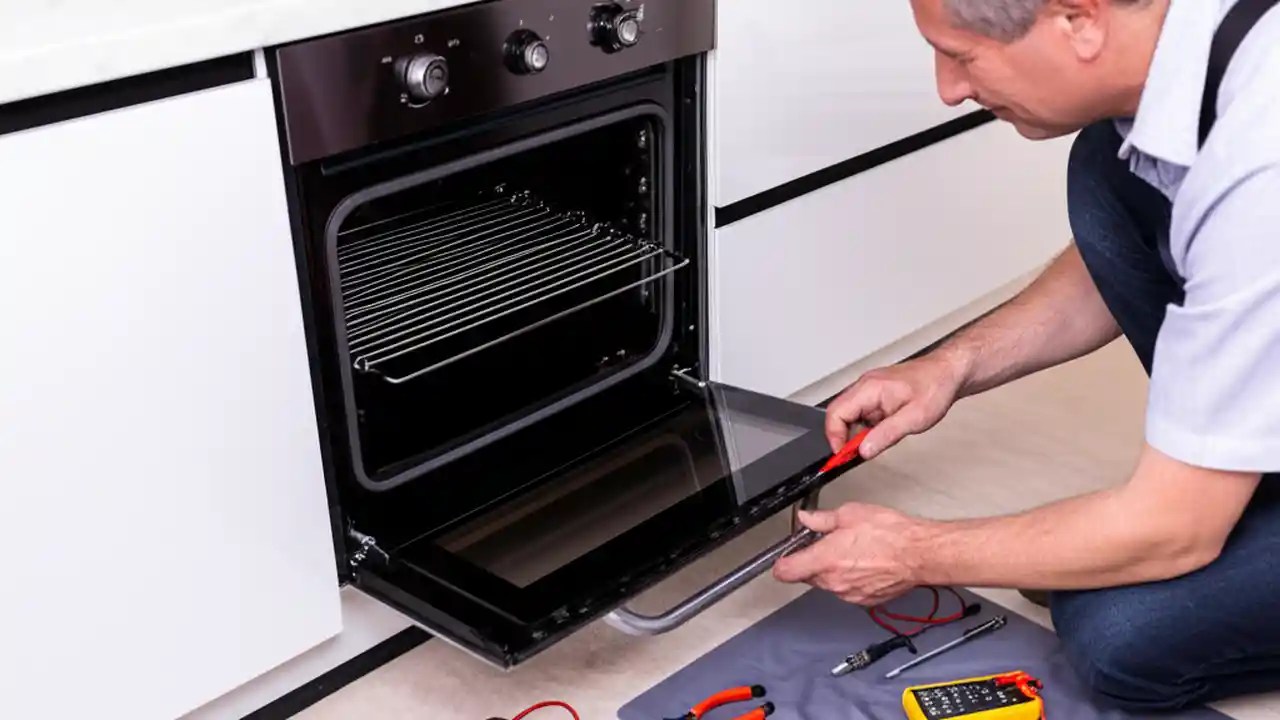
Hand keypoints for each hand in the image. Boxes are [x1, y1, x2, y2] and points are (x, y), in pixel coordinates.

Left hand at [772, 503, 924, 605]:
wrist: (919, 554)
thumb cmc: (889, 534)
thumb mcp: (850, 514)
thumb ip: (822, 519)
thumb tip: (806, 519)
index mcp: (824, 560)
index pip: (786, 572)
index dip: (782, 564)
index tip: (785, 557)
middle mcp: (834, 582)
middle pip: (808, 576)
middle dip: (813, 561)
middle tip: (828, 544)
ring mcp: (849, 594)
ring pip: (829, 583)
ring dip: (833, 571)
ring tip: (853, 552)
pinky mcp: (865, 601)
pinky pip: (848, 590)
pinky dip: (851, 579)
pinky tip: (865, 563)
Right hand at [825, 355, 965, 457]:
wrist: (949, 373)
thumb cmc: (935, 387)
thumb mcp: (914, 418)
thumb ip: (886, 435)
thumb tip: (864, 450)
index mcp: (869, 388)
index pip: (836, 412)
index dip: (834, 436)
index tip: (842, 454)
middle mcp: (865, 386)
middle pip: (839, 414)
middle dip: (844, 437)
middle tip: (857, 454)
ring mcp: (870, 390)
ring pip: (850, 416)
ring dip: (857, 433)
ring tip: (877, 443)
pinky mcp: (876, 396)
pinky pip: (862, 414)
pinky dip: (867, 428)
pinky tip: (884, 433)